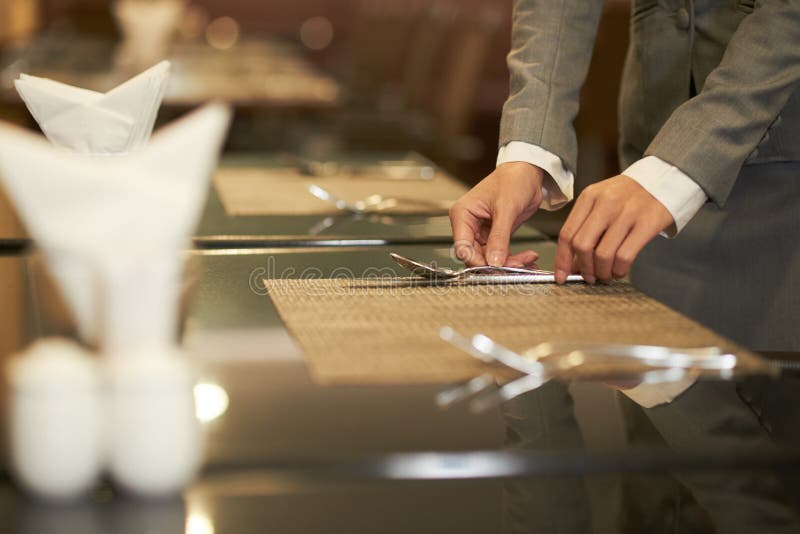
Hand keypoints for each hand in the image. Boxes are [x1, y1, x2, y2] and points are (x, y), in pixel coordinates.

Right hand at [449, 162, 543, 266]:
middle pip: (476, 256)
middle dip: (497, 264)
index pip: (462, 247)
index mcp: (463, 215)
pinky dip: (514, 259)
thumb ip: (499, 238)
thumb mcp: (506, 209)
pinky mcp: (495, 235)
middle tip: (516, 267)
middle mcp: (469, 225)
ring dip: (509, 263)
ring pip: (490, 258)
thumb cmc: (512, 180)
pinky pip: (501, 254)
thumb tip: (494, 261)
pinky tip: (528, 258)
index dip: (477, 261)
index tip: (494, 268)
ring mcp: (482, 231)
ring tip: (527, 261)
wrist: (528, 173)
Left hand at [555, 175, 673, 283]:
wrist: (665, 178)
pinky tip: (620, 270)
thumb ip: (586, 229)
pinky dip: (619, 270)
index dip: (562, 259)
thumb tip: (573, 265)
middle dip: (583, 268)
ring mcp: (627, 212)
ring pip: (603, 254)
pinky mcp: (648, 223)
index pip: (567, 233)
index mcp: (589, 196)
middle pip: (582, 245)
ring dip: (602, 272)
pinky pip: (625, 256)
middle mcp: (606, 202)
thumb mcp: (602, 202)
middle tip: (589, 277)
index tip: (561, 276)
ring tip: (606, 275)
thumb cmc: (629, 195)